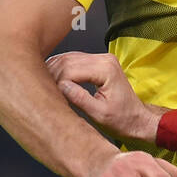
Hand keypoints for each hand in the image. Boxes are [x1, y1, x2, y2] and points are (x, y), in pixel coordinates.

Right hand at [47, 51, 161, 142]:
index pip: (70, 69)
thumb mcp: (99, 114)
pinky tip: (51, 80)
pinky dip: (60, 69)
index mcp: (106, 70)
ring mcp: (101, 59)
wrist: (136, 118)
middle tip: (40, 90)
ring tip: (43, 86)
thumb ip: (80, 98)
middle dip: (51, 74)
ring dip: (53, 70)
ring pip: (68, 58)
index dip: (55, 82)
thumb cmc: (122, 119)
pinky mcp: (97, 63)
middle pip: (67, 60)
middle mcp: (105, 59)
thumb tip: (60, 86)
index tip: (47, 95)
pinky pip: (73, 60)